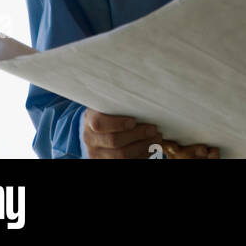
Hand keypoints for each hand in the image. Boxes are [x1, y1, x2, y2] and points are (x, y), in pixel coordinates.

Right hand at [81, 109, 218, 159]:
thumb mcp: (105, 103)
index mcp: (90, 121)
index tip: (134, 120)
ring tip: (156, 138)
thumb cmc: (105, 112)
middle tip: (153, 129)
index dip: (118, 123)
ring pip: (121, 156)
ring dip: (142, 147)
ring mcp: (97, 154)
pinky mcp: (105, 163)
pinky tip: (151, 148)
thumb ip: (116, 98)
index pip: (99, 124)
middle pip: (115, 142)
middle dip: (138, 135)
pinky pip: (125, 163)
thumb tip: (141, 82)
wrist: (92, 132)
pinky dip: (141, 156)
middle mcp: (90, 140)